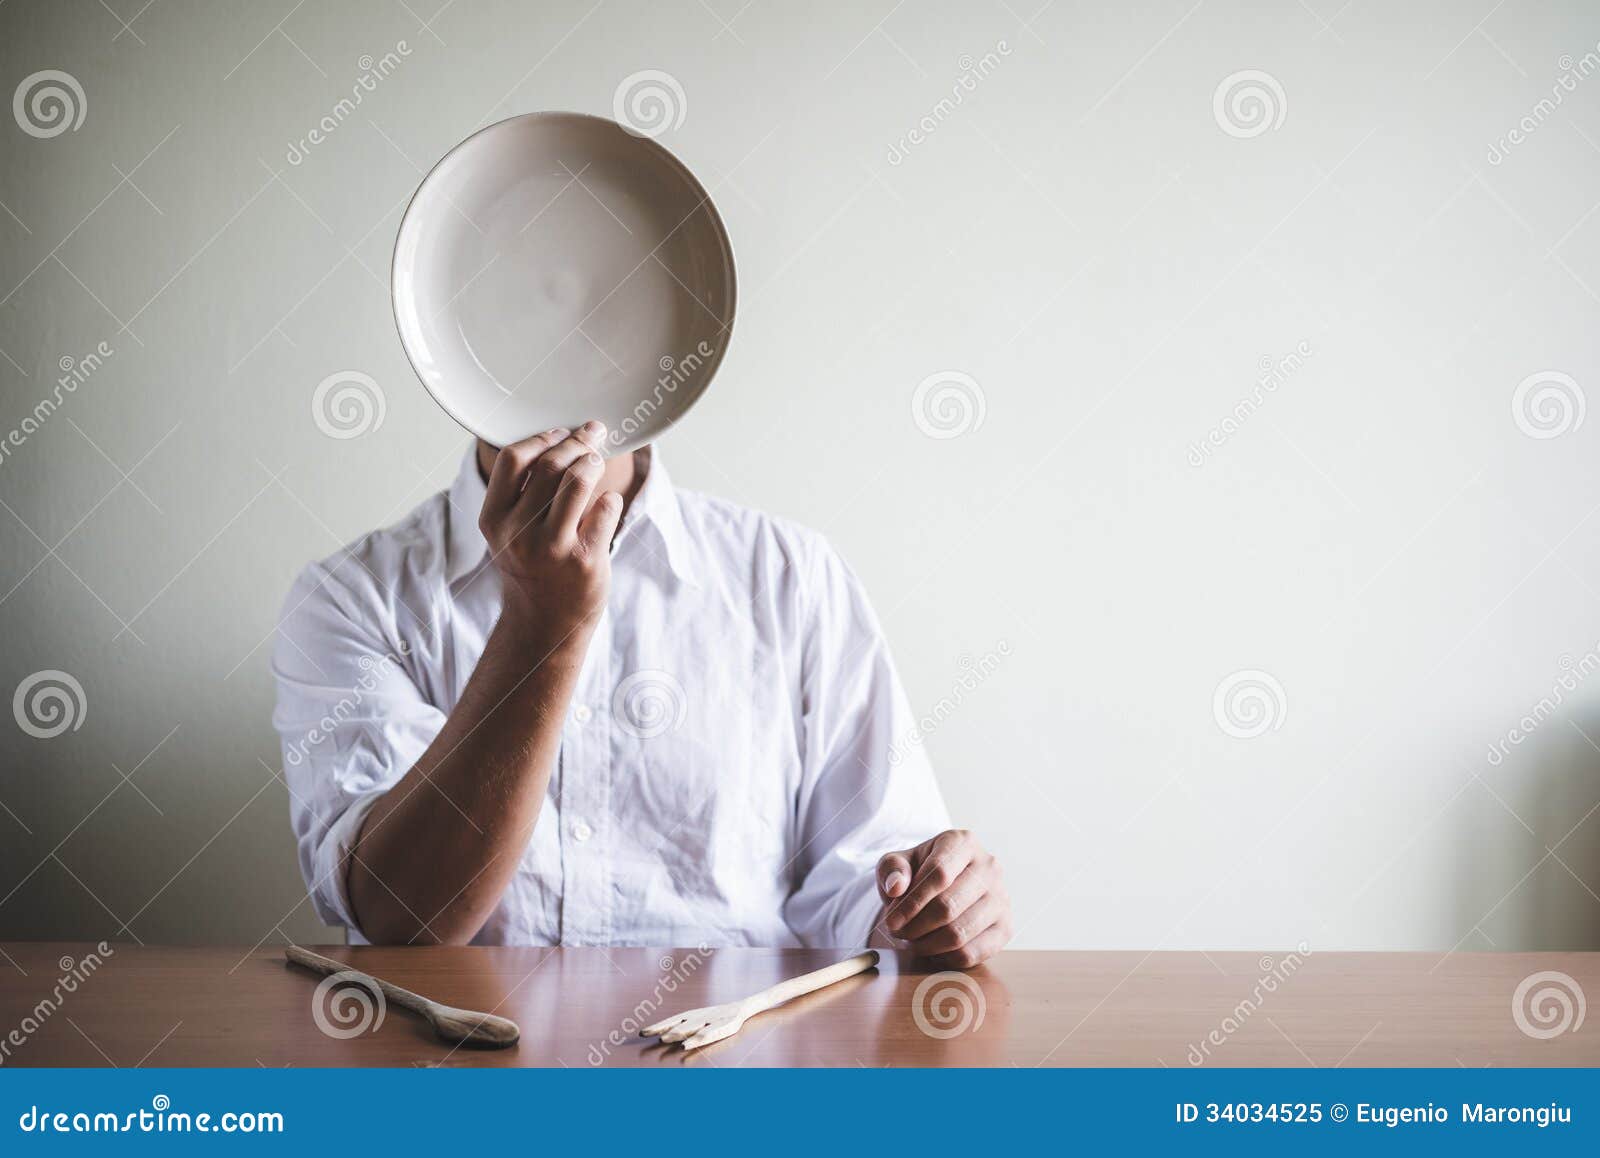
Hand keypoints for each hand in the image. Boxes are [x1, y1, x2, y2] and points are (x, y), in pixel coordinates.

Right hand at [479, 420, 622, 632]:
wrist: (545, 624)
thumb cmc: (532, 567)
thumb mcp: (509, 532)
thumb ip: (522, 492)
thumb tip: (559, 439)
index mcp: (495, 520)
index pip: (513, 459)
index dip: (542, 438)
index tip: (562, 431)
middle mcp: (519, 534)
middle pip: (550, 465)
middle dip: (577, 441)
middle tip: (593, 432)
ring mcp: (552, 549)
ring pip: (577, 481)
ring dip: (593, 462)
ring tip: (598, 460)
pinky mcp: (585, 562)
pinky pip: (605, 509)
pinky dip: (610, 498)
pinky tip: (608, 501)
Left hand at [876, 830, 1010, 968]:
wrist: (943, 886)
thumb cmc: (917, 872)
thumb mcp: (898, 862)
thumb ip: (892, 869)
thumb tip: (896, 887)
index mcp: (963, 842)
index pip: (939, 874)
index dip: (912, 902)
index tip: (890, 921)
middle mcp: (989, 867)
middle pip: (948, 907)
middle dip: (915, 926)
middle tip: (897, 933)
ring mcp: (1001, 898)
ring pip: (959, 933)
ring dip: (927, 944)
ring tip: (911, 940)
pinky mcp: (1005, 927)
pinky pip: (971, 953)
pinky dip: (945, 957)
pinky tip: (932, 949)